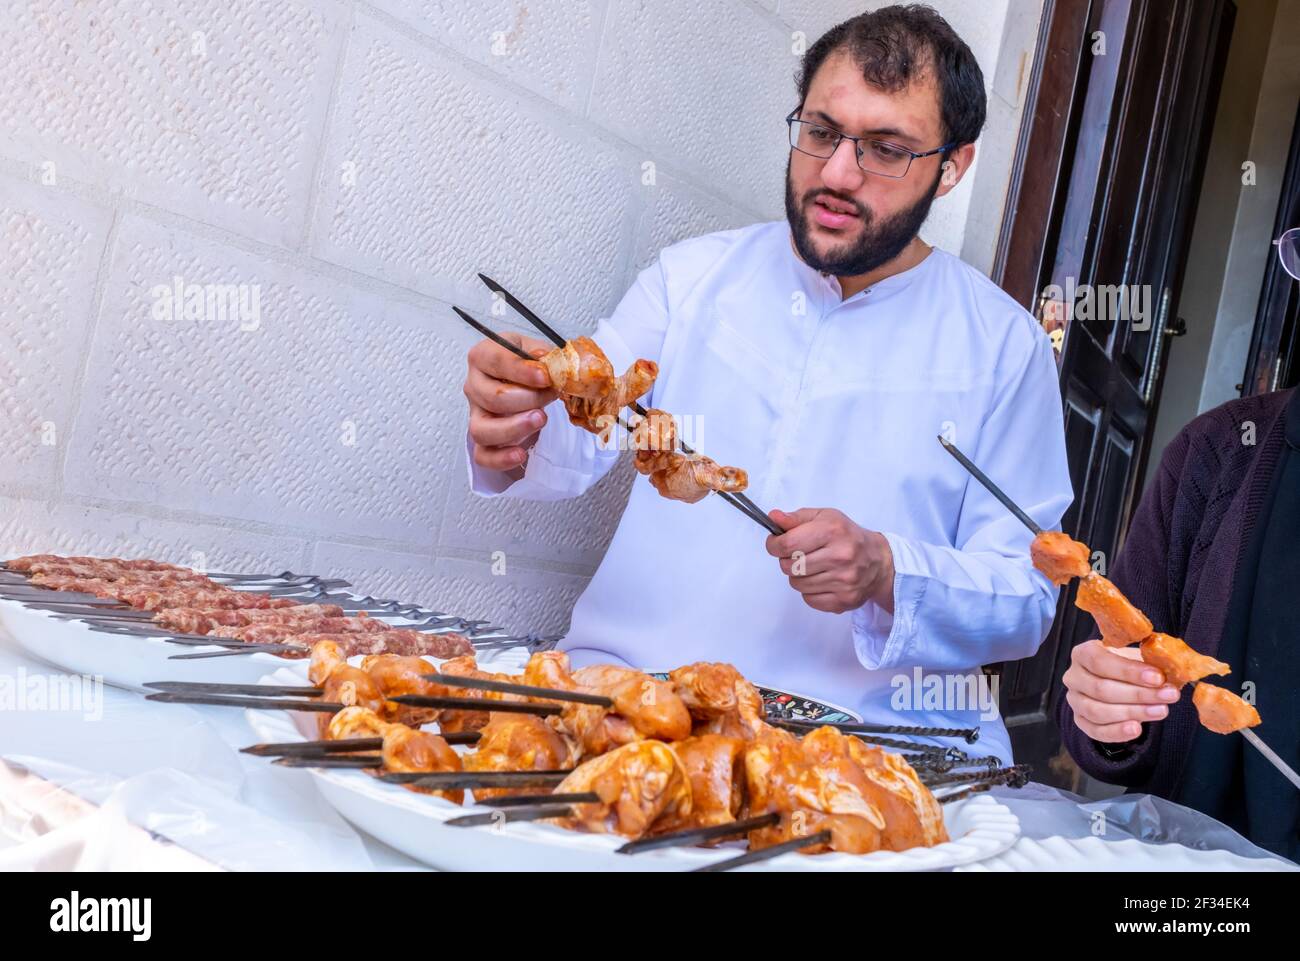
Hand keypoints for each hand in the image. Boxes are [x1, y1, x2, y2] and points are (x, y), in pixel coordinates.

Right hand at [464, 332, 558, 472]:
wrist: (529, 388)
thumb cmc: (529, 369)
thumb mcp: (538, 353)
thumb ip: (544, 356)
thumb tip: (550, 363)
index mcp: (484, 357)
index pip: (493, 360)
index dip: (520, 370)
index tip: (545, 377)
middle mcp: (474, 385)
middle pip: (491, 397)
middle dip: (527, 399)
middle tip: (551, 396)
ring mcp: (476, 415)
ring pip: (481, 429)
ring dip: (513, 428)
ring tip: (540, 420)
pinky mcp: (483, 440)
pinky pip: (482, 456)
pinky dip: (500, 458)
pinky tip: (521, 454)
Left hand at [764, 508, 894, 613]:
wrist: (879, 561)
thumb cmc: (847, 536)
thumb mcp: (824, 518)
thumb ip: (796, 518)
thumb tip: (773, 518)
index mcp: (833, 531)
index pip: (788, 544)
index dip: (774, 545)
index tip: (775, 544)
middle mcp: (840, 556)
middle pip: (790, 566)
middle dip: (787, 560)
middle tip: (797, 555)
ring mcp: (843, 580)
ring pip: (797, 584)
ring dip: (798, 576)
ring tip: (813, 567)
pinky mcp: (844, 599)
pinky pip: (809, 599)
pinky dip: (810, 591)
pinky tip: (821, 580)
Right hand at [1063, 639, 1180, 741]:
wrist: (1117, 683)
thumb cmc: (1128, 667)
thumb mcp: (1136, 658)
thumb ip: (1148, 663)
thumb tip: (1171, 671)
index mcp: (1083, 653)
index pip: (1099, 661)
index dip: (1128, 671)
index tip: (1157, 677)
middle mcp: (1073, 677)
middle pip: (1100, 688)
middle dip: (1138, 694)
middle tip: (1169, 695)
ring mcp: (1074, 700)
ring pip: (1097, 711)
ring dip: (1132, 712)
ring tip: (1161, 711)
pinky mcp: (1080, 721)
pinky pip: (1095, 730)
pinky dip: (1117, 732)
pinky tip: (1137, 729)